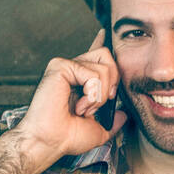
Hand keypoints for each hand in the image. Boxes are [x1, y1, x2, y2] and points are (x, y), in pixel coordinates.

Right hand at [9, 30, 128, 160]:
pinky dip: (92, 94)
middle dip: (111, 85)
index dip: (100, 41)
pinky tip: (78, 105)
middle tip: (95, 105)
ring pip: (104, 67)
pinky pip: (94, 73)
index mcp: (79, 80)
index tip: (104, 31)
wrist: (50, 142)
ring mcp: (66, 66)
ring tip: (82, 108)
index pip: (93, 55)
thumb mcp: (97, 131)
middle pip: (107, 57)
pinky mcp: (60, 66)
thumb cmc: (65, 137)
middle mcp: (72, 70)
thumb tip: (123, 115)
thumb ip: (112, 121)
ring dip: (100, 95)